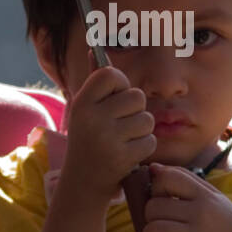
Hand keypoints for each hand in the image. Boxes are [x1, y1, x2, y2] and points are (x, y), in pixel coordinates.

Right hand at [60, 55, 155, 203]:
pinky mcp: (123, 158)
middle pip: (136, 96)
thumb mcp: (84, 111)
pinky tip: (128, 154)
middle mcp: (92, 118)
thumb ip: (93, 82)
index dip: (120, 83)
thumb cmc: (87, 140)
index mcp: (82, 103)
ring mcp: (108, 139)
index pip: (110, 74)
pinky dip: (143, 147)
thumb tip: (94, 48)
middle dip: (135, 110)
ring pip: (146, 119)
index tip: (115, 97)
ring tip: (124, 139)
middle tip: (120, 124)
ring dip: (141, 130)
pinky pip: (150, 141)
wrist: (82, 183)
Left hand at [142, 162, 231, 231]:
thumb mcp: (214, 198)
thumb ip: (185, 181)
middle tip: (160, 228)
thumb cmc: (230, 224)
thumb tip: (153, 168)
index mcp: (205, 194)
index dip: (156, 188)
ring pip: (155, 231)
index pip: (167, 177)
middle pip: (154, 207)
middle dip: (149, 219)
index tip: (162, 202)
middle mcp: (202, 212)